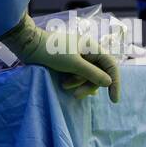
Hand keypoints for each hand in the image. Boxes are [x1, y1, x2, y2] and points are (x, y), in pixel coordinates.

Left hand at [0, 13, 120, 101]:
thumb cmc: (52, 52)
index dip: (115, 83)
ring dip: (78, 84)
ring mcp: (78, 58)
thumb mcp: (74, 64)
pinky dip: (73, 82)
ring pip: (87, 77)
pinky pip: (78, 76)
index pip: (111, 66)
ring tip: (64, 85)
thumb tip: (109, 82)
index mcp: (92, 47)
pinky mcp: (68, 64)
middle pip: (98, 74)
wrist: (30, 46)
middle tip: (76, 95)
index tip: (113, 100)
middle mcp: (88, 52)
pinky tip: (65, 85)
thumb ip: (92, 74)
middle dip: (88, 86)